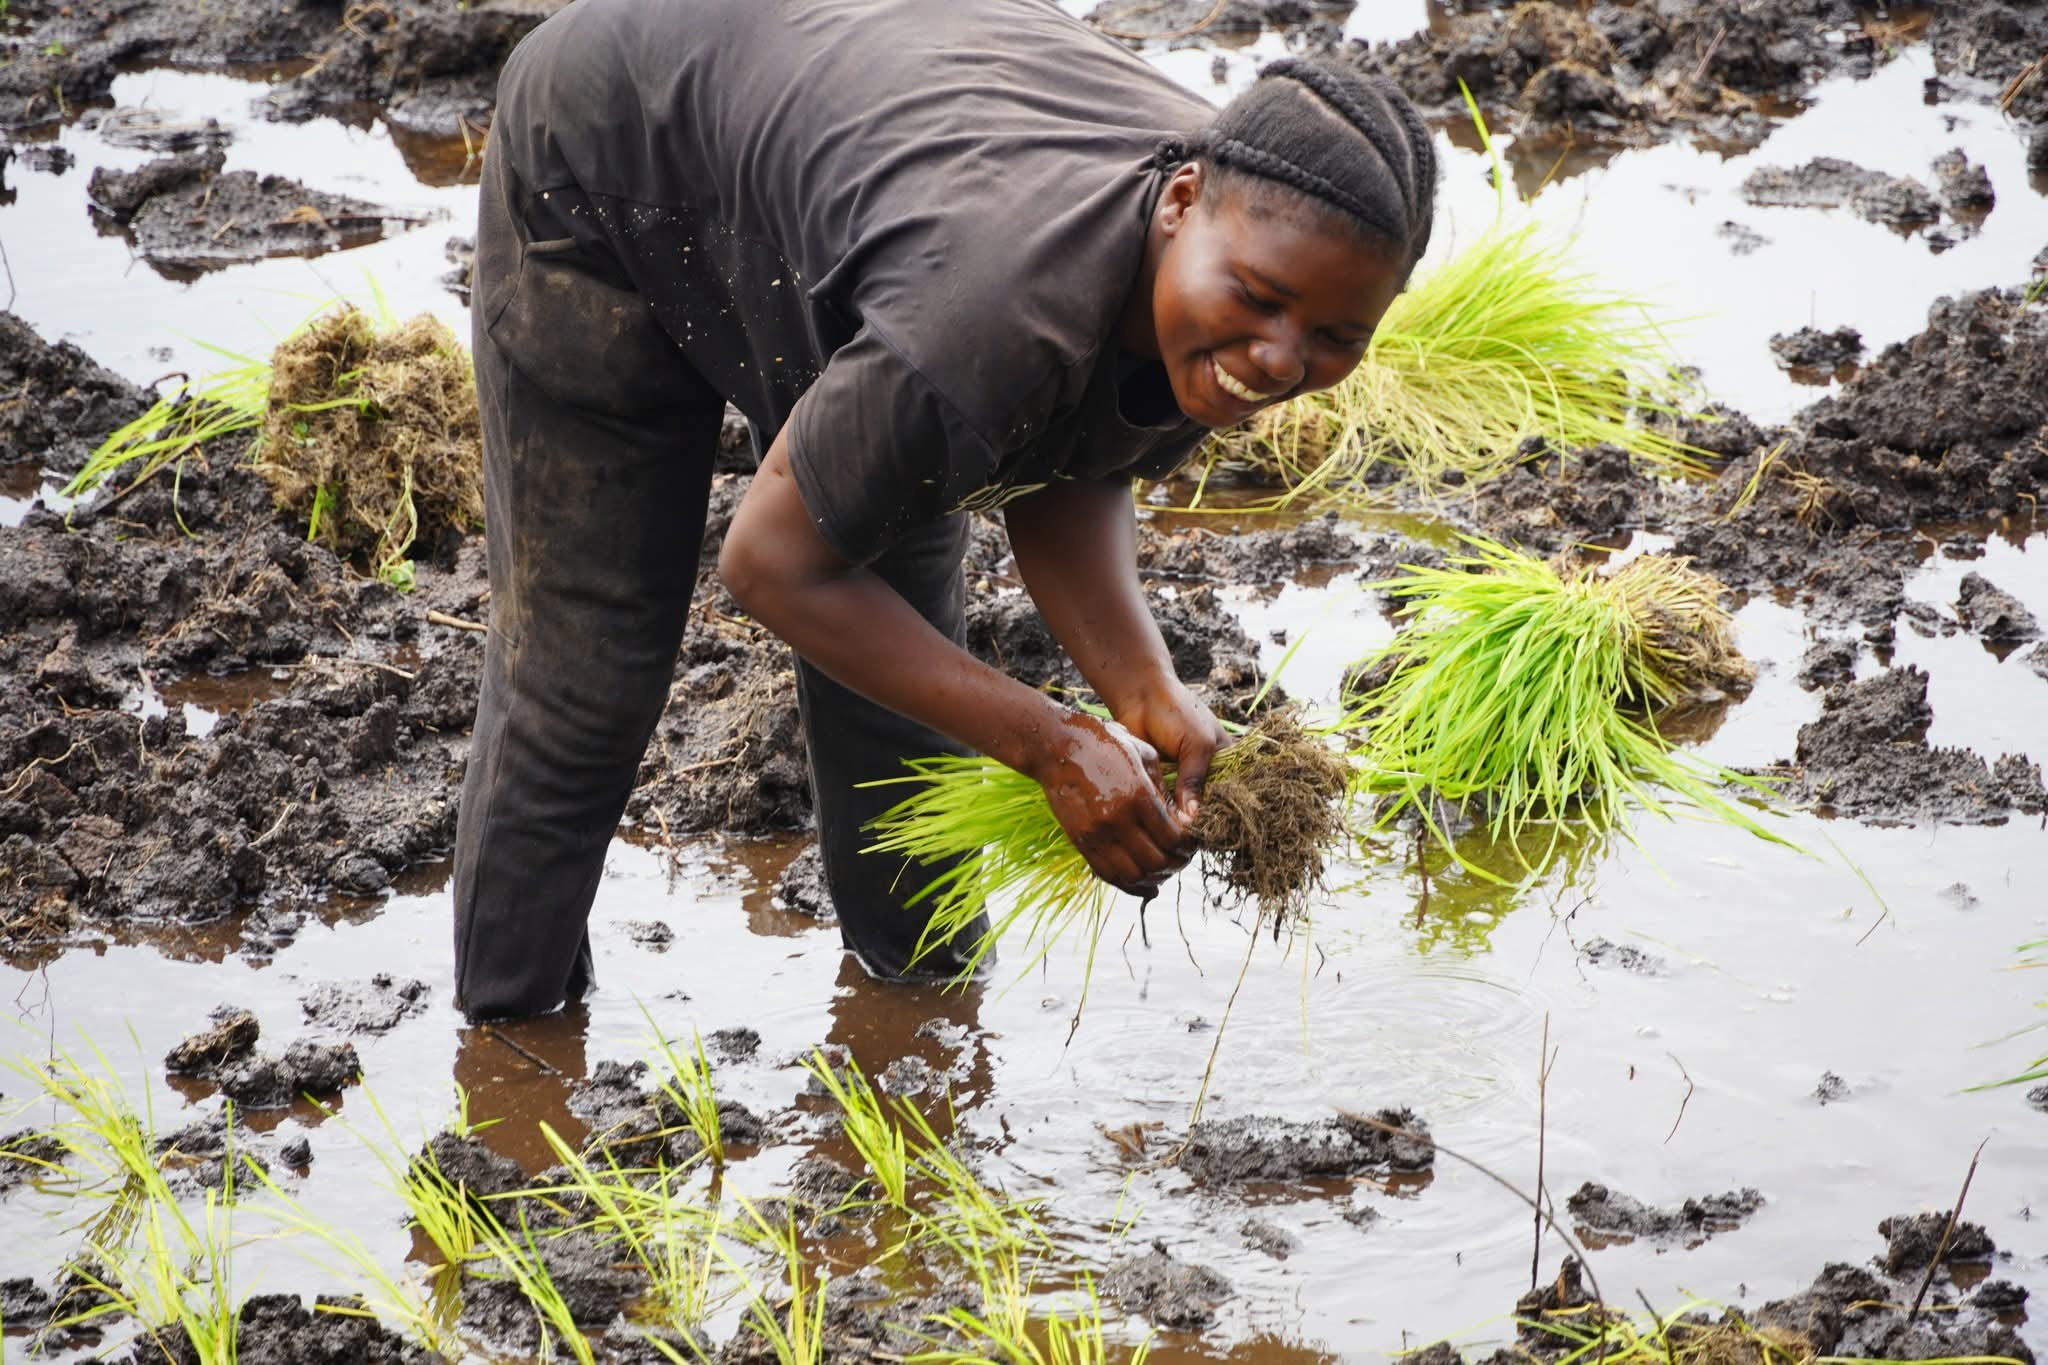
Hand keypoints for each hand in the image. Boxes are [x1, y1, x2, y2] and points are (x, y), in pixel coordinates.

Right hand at [1033, 711, 1193, 896]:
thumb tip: (1184, 822)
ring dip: (1153, 878)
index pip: (1174, 838)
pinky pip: (1108, 874)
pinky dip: (1128, 884)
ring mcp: (1096, 833)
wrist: (1058, 747)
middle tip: (1181, 858)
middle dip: (1175, 864)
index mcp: (1138, 795)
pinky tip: (1142, 881)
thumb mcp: (1145, 756)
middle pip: (1157, 862)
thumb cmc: (1106, 744)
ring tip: (1162, 870)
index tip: (1192, 843)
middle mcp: (1117, 818)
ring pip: (1133, 875)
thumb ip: (1165, 792)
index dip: (1189, 846)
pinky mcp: (1080, 841)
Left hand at [1110, 678, 1229, 823]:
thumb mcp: (1196, 745)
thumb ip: (1196, 780)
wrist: (1139, 697)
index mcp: (1224, 759)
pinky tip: (1164, 822)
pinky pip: (1164, 802)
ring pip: (1185, 808)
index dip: (1227, 809)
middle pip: (1209, 804)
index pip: (1232, 791)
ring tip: (1180, 834)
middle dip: (1203, 818)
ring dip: (1181, 818)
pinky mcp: (1160, 781)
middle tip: (1196, 834)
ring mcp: (1182, 778)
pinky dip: (1163, 810)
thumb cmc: (1176, 712)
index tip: (1222, 828)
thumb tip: (1193, 818)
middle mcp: (1205, 772)